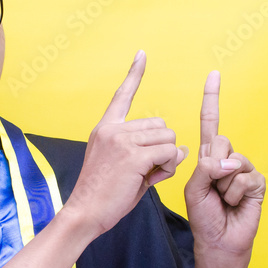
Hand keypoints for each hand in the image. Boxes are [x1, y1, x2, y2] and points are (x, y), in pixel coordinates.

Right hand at [65, 51, 188, 238]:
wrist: (85, 213)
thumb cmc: (104, 196)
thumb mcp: (126, 169)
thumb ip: (151, 156)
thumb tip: (182, 149)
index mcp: (106, 128)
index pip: (122, 95)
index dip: (135, 74)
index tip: (142, 54)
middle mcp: (113, 129)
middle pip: (160, 125)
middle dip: (163, 148)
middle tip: (149, 170)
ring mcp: (122, 140)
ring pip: (168, 139)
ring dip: (167, 160)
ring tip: (148, 176)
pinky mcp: (133, 155)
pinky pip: (168, 154)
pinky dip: (167, 168)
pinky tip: (151, 179)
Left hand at [184, 71, 264, 258]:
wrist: (218, 240)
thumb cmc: (203, 215)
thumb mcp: (194, 188)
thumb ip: (206, 169)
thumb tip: (229, 161)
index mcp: (208, 156)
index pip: (210, 123)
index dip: (211, 100)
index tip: (213, 74)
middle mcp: (227, 159)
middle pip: (220, 141)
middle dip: (212, 167)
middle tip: (212, 189)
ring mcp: (243, 169)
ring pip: (233, 162)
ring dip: (223, 185)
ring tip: (222, 200)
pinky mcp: (257, 182)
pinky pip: (245, 178)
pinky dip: (235, 194)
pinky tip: (234, 204)